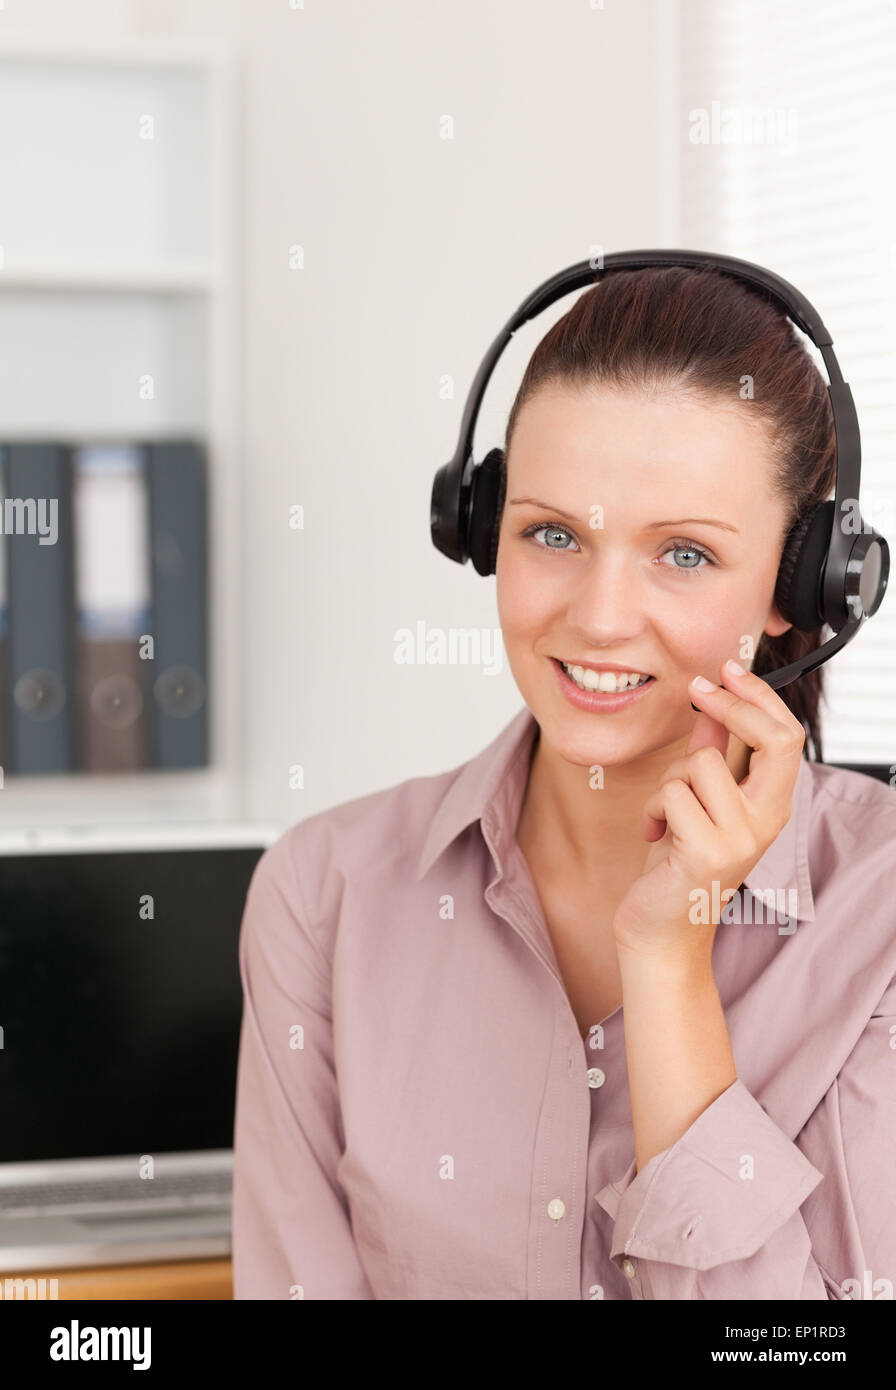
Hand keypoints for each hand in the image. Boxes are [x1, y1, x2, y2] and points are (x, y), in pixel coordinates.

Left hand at [611, 659, 805, 959]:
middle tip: (696, 690)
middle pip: (772, 739)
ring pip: (700, 764)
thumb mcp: (696, 802)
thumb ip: (710, 757)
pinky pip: (671, 794)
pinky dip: (652, 809)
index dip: (758, 697)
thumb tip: (710, 708)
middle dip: (729, 705)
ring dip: (668, 780)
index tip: (726, 672)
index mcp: (771, 804)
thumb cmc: (676, 865)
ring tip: (664, 815)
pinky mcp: (709, 852)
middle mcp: (767, 821)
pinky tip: (654, 835)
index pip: (787, 737)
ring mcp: (742, 839)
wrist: (659, 930)